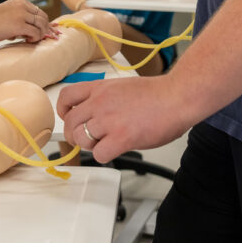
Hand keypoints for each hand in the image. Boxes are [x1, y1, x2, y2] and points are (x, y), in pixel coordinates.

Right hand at [0, 0, 49, 42]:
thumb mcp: (8, 13)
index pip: (38, 11)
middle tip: (41, 37)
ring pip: (41, 24)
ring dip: (40, 34)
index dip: (43, 22)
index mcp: (20, 1)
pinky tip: (28, 40)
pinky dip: (35, 38)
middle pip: (43, 17)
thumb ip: (20, 16)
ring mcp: (21, 15)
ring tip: (33, 39)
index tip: (44, 30)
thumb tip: (33, 29)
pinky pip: (35, 32)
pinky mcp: (19, 25)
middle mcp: (22, 5)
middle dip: (45, 28)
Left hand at [57, 75, 196, 162]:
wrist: (177, 97)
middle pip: (70, 123)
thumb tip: (97, 115)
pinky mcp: (121, 138)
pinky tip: (116, 150)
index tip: (70, 118)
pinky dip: (105, 156)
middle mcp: (100, 103)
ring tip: (106, 143)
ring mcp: (109, 120)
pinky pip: (99, 154)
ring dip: (91, 145)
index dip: (64, 111)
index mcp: (100, 88)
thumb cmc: (158, 94)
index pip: (67, 97)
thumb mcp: (123, 86)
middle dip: (75, 135)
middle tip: (87, 139)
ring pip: (81, 139)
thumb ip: (105, 98)